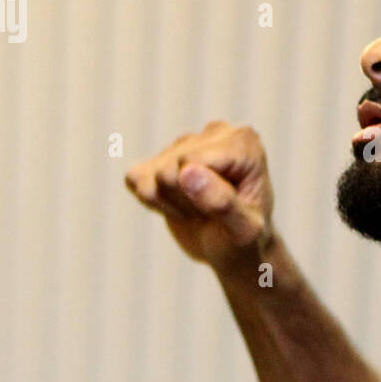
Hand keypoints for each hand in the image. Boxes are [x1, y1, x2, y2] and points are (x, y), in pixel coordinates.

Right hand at [124, 122, 274, 270]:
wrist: (234, 249)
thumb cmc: (246, 241)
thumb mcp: (243, 232)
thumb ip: (221, 202)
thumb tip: (186, 171)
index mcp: (243, 142)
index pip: (191, 163)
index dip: (199, 196)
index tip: (225, 210)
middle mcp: (216, 132)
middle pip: (169, 170)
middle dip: (185, 201)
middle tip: (211, 212)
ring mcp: (187, 142)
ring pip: (151, 176)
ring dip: (172, 203)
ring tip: (200, 209)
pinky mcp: (161, 156)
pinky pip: (134, 178)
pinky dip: (152, 201)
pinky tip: (180, 204)